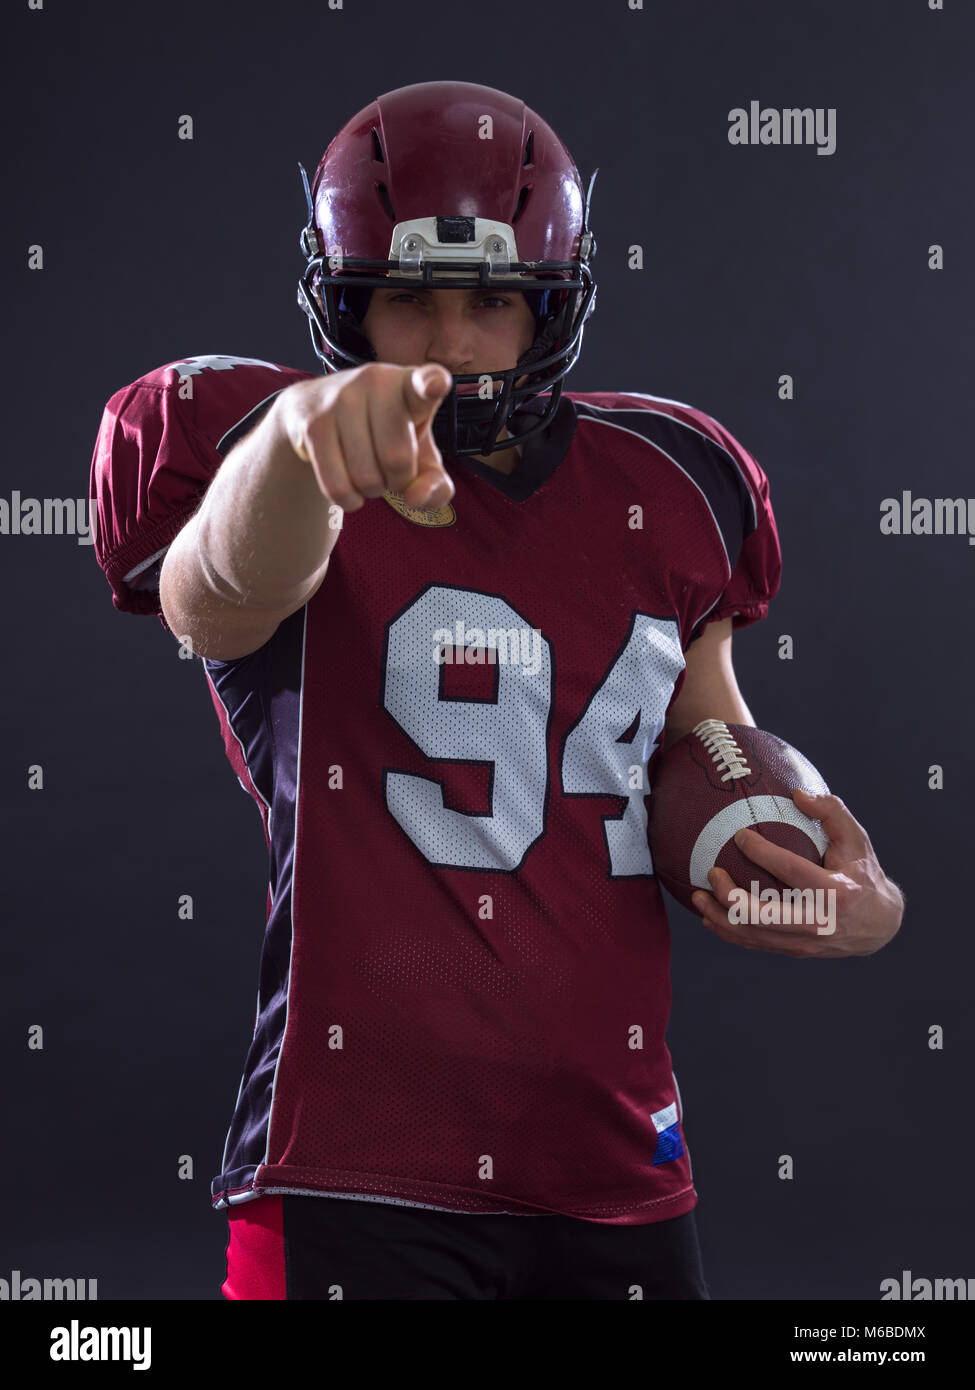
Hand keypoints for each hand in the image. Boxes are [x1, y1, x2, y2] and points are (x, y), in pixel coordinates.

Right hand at [277, 362, 454, 512]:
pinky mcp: (313, 423)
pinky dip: (348, 500)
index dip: (433, 385)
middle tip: (389, 469)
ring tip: (366, 470)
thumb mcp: (418, 457)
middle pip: (398, 460)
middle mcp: (377, 381)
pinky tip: (348, 487)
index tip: (435, 385)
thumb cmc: (382, 434)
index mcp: (411, 384)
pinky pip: (337, 486)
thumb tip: (416, 499)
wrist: (315, 410)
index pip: (427, 381)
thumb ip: (435, 484)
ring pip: (366, 477)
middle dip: (397, 482)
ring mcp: (341, 398)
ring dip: (371, 491)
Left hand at [690, 788, 904, 957]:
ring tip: (698, 896)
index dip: (761, 852)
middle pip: (763, 914)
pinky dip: (729, 932)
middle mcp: (818, 921)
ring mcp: (805, 941)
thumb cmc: (863, 871)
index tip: (739, 835)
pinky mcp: (795, 951)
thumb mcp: (857, 839)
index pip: (790, 871)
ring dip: (720, 916)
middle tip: (712, 872)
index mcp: (835, 891)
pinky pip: (755, 944)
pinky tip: (710, 916)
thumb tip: (797, 793)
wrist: (880, 924)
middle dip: (730, 895)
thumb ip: (831, 811)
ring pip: (753, 934)